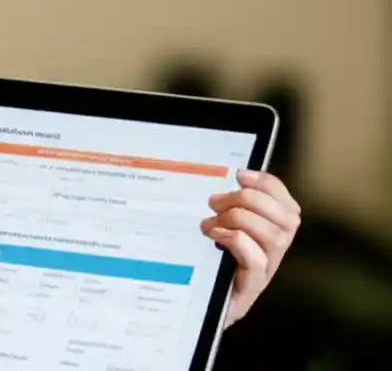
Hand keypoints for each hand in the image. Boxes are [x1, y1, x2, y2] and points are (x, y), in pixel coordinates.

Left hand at [201, 170, 300, 326]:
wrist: (198, 311)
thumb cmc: (208, 266)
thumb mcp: (218, 232)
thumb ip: (225, 211)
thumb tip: (218, 187)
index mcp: (272, 235)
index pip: (287, 203)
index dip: (268, 184)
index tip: (239, 175)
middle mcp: (276, 254)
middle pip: (287, 218)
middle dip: (249, 200)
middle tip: (215, 202)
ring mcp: (266, 272)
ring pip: (274, 236)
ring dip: (239, 219)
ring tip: (211, 223)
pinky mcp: (250, 288)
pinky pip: (257, 259)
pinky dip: (237, 240)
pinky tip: (215, 237)